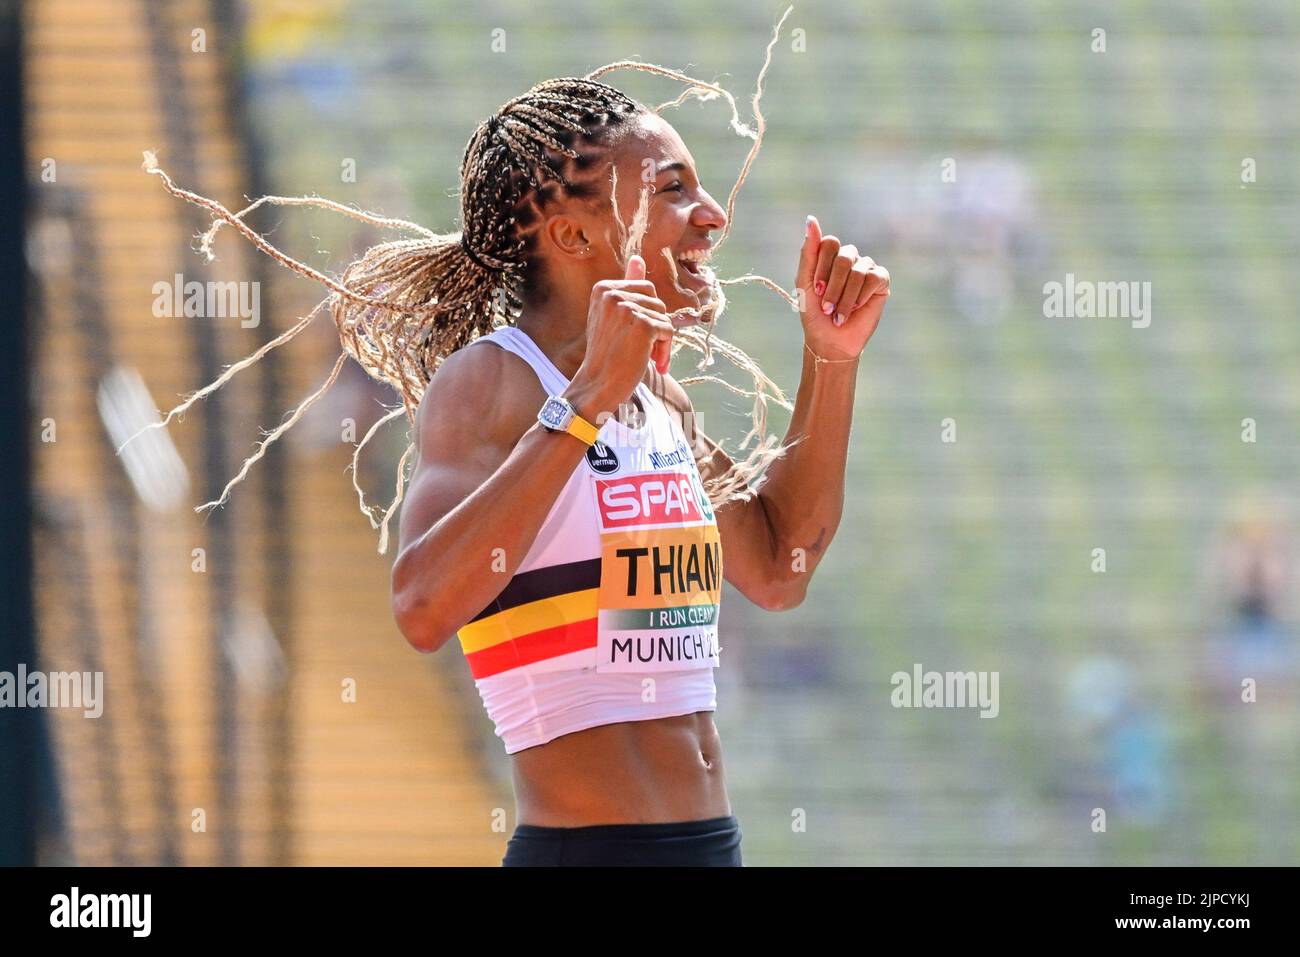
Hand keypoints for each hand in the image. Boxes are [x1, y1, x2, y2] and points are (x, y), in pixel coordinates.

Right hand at [568, 254, 674, 418]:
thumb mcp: (613, 317)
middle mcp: (612, 293)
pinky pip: (668, 330)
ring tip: (643, 358)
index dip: (646, 314)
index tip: (634, 336)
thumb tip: (638, 258)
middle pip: (657, 301)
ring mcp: (627, 308)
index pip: (645, 289)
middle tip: (642, 349)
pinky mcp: (642, 324)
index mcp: (603, 288)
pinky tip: (653, 364)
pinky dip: (665, 350)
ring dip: (660, 341)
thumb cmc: (607, 355)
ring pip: (664, 317)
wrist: (597, 386)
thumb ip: (628, 288)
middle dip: (656, 326)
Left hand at [794, 214, 889, 360]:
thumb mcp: (805, 282)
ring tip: (839, 314)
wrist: (830, 341)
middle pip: (843, 257)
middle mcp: (849, 258)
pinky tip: (856, 309)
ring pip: (857, 270)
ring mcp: (866, 267)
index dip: (822, 268)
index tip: (815, 291)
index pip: (829, 243)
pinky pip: (874, 278)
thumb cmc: (815, 314)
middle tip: (826, 307)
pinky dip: (861, 297)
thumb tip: (810, 219)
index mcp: (829, 255)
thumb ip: (809, 251)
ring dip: (844, 297)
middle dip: (833, 286)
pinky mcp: (881, 281)